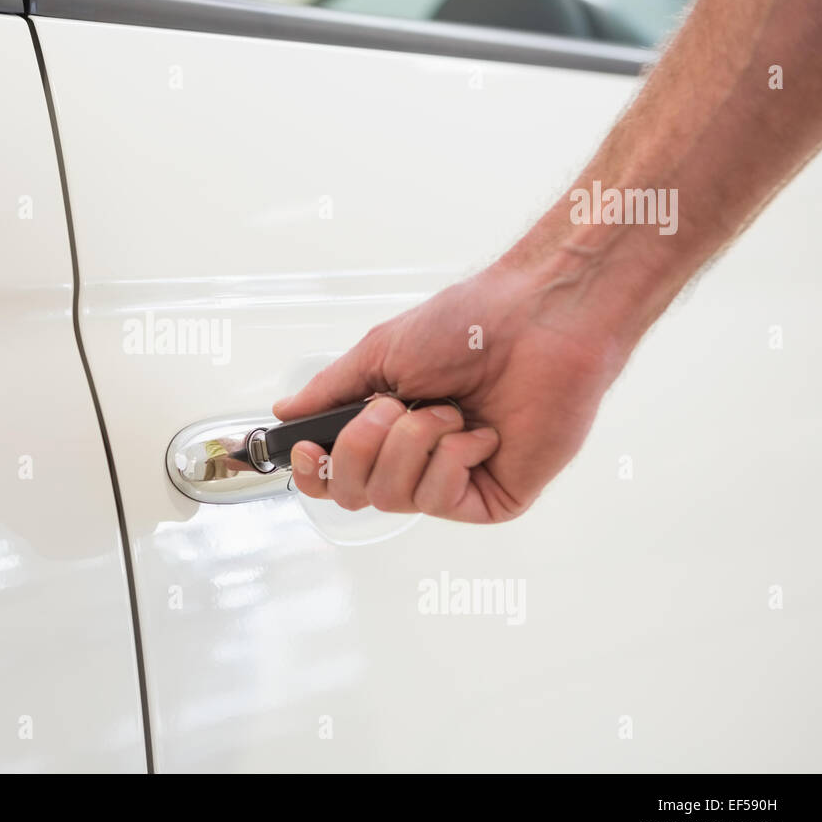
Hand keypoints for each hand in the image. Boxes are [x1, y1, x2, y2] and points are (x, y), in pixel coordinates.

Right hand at [273, 263, 628, 522]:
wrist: (536, 320)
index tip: (310, 448)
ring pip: (392, 497)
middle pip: (352, 495)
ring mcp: (452, 482)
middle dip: (363, 447)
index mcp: (385, 428)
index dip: (311, 472)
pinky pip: (439, 501)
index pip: (332, 476)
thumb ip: (331, 390)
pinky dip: (451, 457)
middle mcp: (414, 460)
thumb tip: (285, 412)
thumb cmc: (469, 325)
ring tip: (449, 410)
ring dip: (413, 443)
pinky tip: (481, 432)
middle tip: (394, 408)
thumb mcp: (380, 352)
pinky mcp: (490, 499)